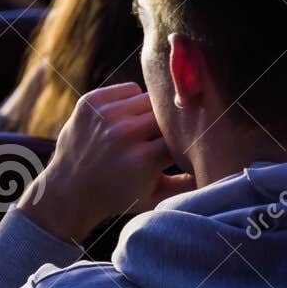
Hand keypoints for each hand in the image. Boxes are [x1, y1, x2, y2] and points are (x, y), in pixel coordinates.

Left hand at [20, 83, 194, 243]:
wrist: (68, 191)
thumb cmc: (117, 196)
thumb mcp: (154, 198)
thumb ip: (187, 186)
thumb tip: (219, 171)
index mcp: (142, 160)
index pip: (181, 137)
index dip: (186, 140)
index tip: (188, 144)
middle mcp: (124, 134)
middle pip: (166, 115)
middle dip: (168, 125)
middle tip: (164, 136)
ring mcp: (105, 115)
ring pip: (148, 99)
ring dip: (150, 113)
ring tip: (143, 130)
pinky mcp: (91, 101)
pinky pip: (129, 89)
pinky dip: (131, 100)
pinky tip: (125, 118)